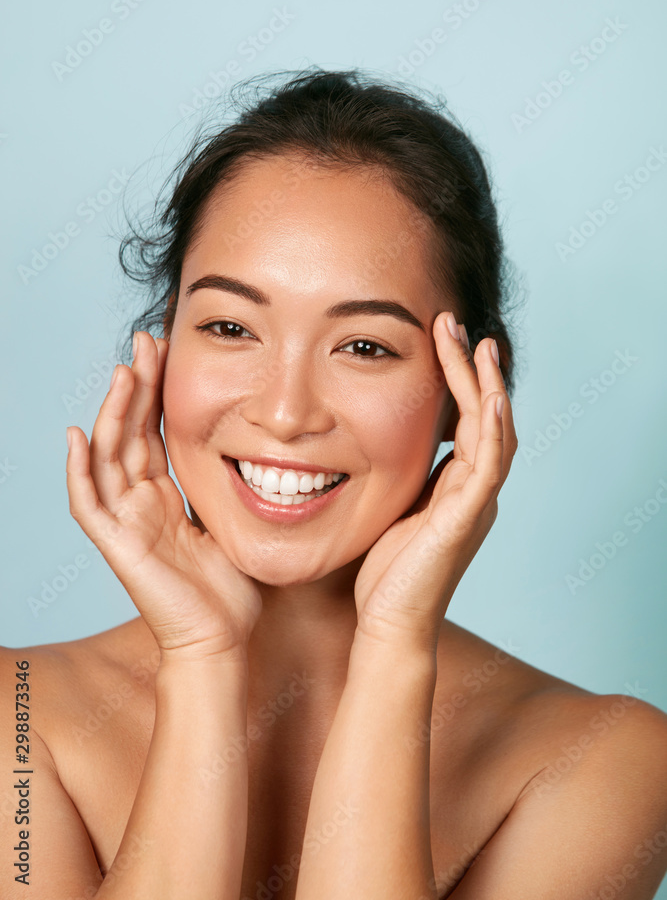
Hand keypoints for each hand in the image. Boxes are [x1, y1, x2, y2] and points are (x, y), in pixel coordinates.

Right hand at [65, 331, 261, 660]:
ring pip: (107, 457)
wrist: (223, 641)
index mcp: (165, 496)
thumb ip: (226, 486)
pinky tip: (76, 436)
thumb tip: (257, 448)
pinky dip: (79, 471)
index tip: (164, 350)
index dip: (156, 391)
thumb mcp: (232, 522)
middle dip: (136, 386)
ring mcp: (125, 523)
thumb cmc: (231, 589)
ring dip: (113, 413)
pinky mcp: (117, 546)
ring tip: (124, 371)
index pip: (154, 431)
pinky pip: (88, 505)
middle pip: (129, 433)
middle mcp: (140, 503)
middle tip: (144, 341)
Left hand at [353, 312, 517, 651]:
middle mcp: (474, 490)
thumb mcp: (390, 510)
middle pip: (486, 416)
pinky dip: (492, 426)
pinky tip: (487, 394)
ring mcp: (476, 502)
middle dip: (474, 368)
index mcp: (456, 487)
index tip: (443, 339)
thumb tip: (367, 444)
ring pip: (494, 430)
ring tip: (474, 341)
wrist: (389, 626)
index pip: (467, 421)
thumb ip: (397, 478)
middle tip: (458, 325)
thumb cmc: (384, 575)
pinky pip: (489, 463)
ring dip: (485, 383)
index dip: (460, 380)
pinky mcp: (468, 517)